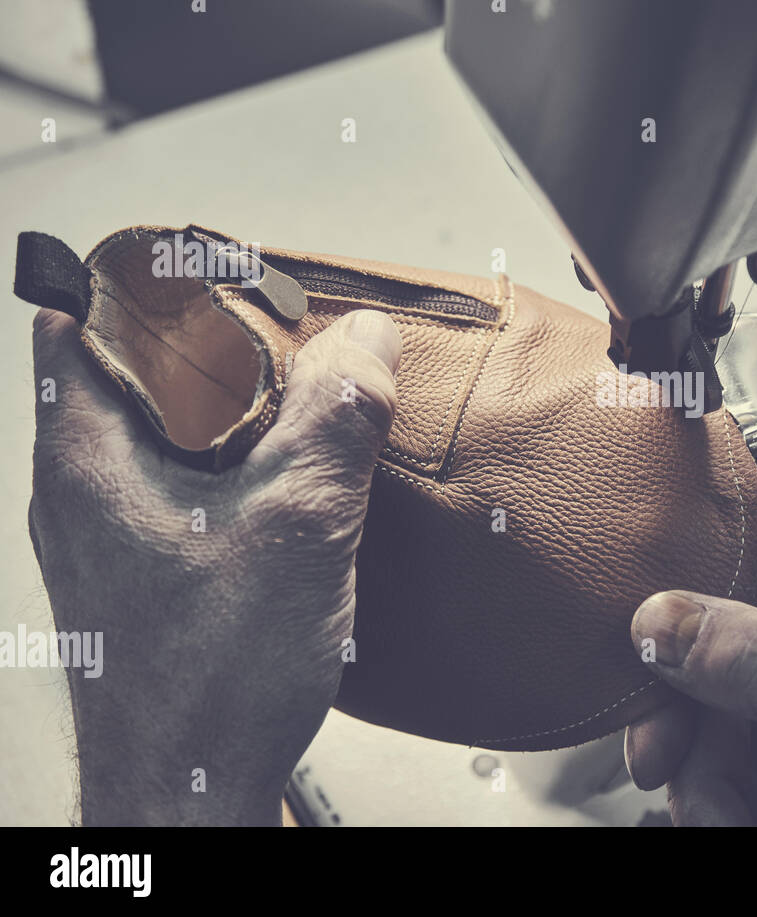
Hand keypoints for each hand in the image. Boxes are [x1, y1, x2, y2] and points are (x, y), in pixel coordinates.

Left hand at [28, 307, 401, 824]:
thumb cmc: (210, 681)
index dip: (159, 280)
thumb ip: (336, 418)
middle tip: (285, 333)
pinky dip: (226, 458)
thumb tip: (366, 338)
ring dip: (222, 403)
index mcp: (86, 454)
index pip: (86, 314)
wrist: (186, 793)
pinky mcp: (139, 565)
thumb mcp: (297, 526)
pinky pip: (174, 478)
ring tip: (295, 400)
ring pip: (155, 426)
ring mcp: (105, 528)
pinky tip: (283, 479)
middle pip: (127, 365)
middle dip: (208, 339)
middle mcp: (79, 485)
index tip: (232, 274)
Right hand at [625, 550, 756, 825]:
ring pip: (727, 740)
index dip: (683, 671)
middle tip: (713, 809)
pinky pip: (753, 780)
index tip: (655, 740)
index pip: (735, 601)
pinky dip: (750, 814)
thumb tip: (661, 615)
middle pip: (720, 680)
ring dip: (727, 796)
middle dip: (711, 754)